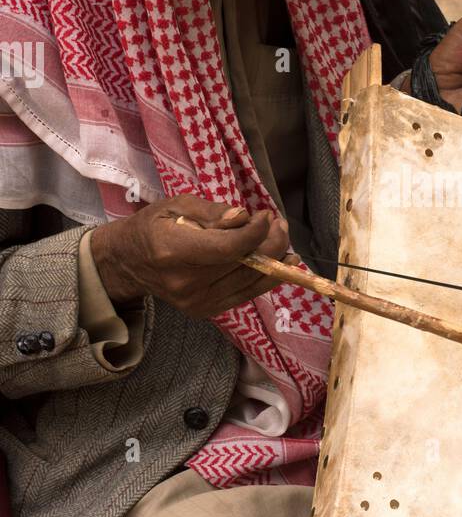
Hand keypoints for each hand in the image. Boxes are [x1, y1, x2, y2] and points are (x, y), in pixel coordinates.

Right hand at [88, 193, 293, 318]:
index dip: (255, 232)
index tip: (266, 215)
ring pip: (251, 281)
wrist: (126, 264)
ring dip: (274, 258)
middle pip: (245, 265)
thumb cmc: (151, 227)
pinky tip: (281, 262)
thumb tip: (243, 218)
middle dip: (271, 241)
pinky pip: (246, 294)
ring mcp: (198, 302)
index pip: (228, 248)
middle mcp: (187, 283)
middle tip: (277, 222)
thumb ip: (210, 212)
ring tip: (279, 236)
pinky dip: (266, 277)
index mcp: (174, 252)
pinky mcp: (206, 310)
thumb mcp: (174, 205)